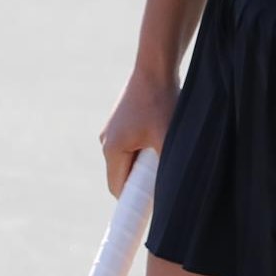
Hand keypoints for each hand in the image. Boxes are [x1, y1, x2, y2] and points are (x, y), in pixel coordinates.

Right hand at [99, 67, 177, 196]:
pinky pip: (131, 145)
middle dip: (142, 181)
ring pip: (128, 159)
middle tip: (165, 178)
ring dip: (145, 163)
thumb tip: (169, 198)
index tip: (150, 210)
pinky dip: (145, 148)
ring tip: (166, 151)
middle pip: (123, 175)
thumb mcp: (168, 140)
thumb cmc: (163, 102)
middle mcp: (106, 140)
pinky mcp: (121, 119)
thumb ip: (166, 170)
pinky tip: (162, 136)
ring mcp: (112, 129)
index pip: (118, 189)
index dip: (134, 203)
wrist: (156, 65)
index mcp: (113, 149)